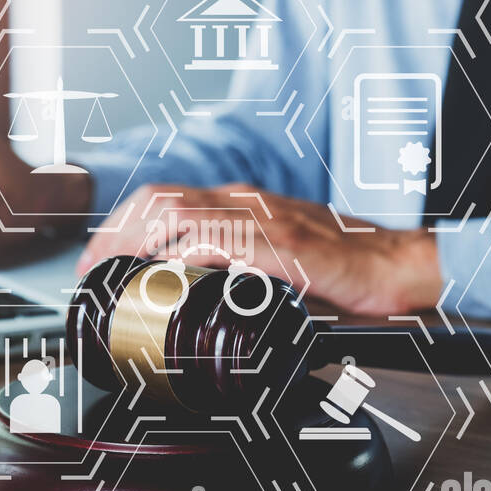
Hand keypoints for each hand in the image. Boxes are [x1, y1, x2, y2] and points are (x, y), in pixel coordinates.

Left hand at [76, 183, 442, 315]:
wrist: (398, 267)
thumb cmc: (344, 269)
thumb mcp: (275, 262)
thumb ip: (234, 268)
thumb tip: (190, 293)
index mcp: (241, 203)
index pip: (163, 197)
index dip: (121, 222)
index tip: (98, 255)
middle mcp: (246, 202)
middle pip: (158, 199)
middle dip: (115, 231)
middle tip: (92, 268)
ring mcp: (263, 220)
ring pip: (179, 213)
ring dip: (137, 243)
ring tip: (116, 273)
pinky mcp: (284, 247)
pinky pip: (221, 242)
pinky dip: (185, 258)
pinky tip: (167, 279)